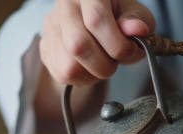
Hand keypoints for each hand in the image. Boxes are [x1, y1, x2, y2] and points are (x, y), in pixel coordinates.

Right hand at [39, 0, 155, 85]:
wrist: (93, 22)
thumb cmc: (117, 16)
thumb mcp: (133, 12)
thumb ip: (136, 20)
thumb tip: (137, 29)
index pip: (96, 20)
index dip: (117, 44)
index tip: (129, 52)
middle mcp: (65, 6)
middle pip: (78, 45)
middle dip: (104, 64)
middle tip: (115, 61)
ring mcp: (51, 28)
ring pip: (68, 66)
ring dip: (92, 73)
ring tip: (102, 62)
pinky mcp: (46, 47)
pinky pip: (62, 74)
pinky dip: (82, 78)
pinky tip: (90, 66)